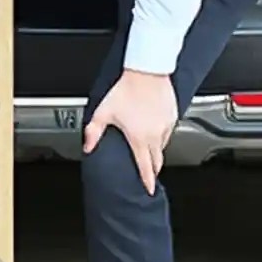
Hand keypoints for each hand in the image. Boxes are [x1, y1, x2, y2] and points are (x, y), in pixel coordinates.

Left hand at [82, 69, 178, 195]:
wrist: (147, 72)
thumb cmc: (126, 90)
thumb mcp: (104, 112)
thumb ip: (94, 131)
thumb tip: (87, 147)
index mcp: (139, 138)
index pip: (145, 167)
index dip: (147, 181)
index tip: (149, 190)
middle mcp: (156, 135)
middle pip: (157, 160)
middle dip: (153, 169)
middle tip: (148, 173)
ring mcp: (167, 126)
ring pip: (163, 146)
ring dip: (156, 150)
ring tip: (147, 149)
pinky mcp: (173, 117)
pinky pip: (168, 132)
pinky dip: (161, 135)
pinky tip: (153, 129)